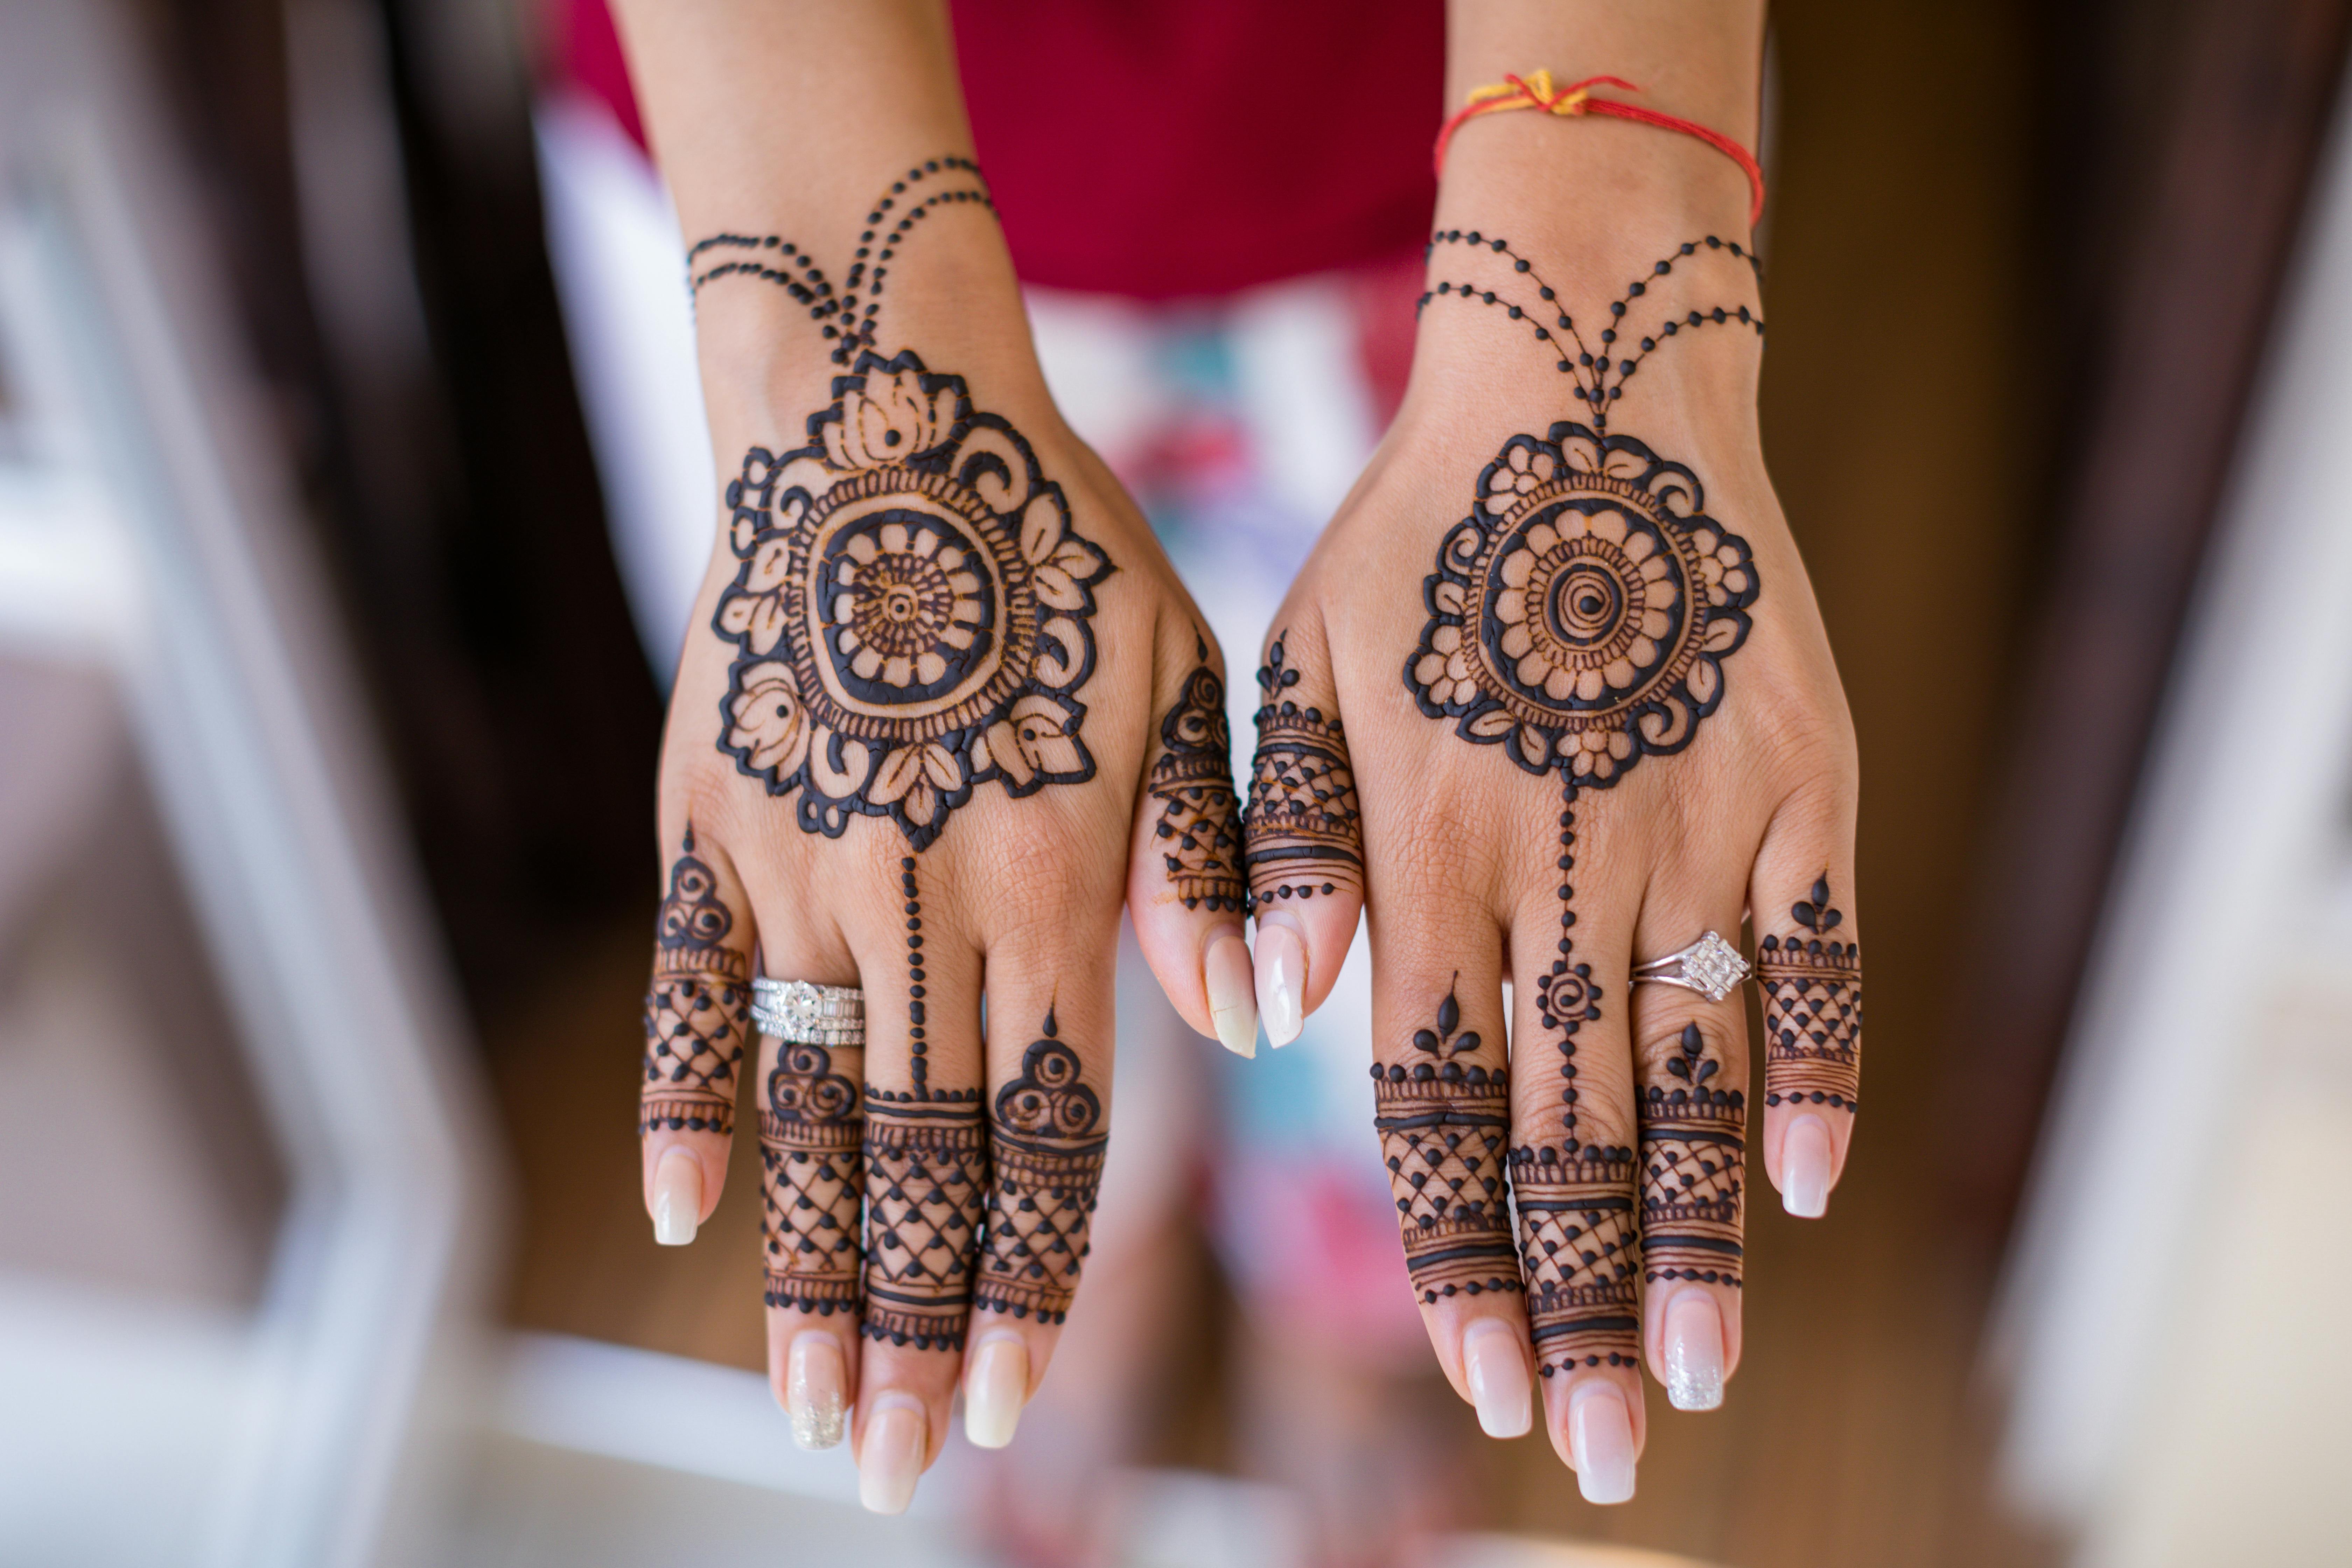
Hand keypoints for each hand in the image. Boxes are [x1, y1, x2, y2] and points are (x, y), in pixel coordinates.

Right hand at [632, 158, 1248, 1511]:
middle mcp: (921, 897)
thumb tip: (1243, 1020)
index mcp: (1050, 878)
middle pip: (917, 1158)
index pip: (1043, 1129)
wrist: (887, 416)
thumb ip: (1214, 860)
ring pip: (808, 1109)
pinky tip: (693, 1216)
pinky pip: (697, 990)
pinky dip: (694, 1104)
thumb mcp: (1188, 679)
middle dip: (908, 1328)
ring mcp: (800, 864)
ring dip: (804, 1268)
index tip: (1002, 1405)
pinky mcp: (709, 820)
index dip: (1024, 1278)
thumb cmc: (1063, 547)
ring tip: (800, 1403)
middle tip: (891, 1464)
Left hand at [1243, 214, 1861, 1500]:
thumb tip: (1286, 1014)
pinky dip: (1813, 1073)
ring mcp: (1699, 834)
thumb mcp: (1297, 671)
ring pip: (1693, 1079)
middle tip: (1591, 1443)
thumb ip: (1285, 849)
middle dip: (1574, 1304)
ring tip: (1694, 1373)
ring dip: (1694, 1239)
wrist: (1582, 392)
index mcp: (1431, 860)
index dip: (1458, 1251)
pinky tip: (1803, 1187)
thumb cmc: (1416, 544)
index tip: (1474, 1373)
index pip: (1434, 1107)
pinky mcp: (1804, 784)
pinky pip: (1816, 959)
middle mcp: (1565, 872)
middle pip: (1568, 1133)